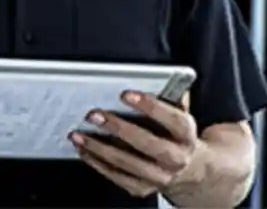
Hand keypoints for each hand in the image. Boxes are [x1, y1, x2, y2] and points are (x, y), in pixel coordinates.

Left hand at [69, 90, 200, 197]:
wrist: (186, 168)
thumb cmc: (174, 132)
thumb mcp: (178, 112)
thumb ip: (168, 96)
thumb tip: (151, 77)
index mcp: (186, 134)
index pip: (173, 119)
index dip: (150, 106)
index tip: (126, 94)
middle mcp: (176, 159)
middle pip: (147, 144)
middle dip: (118, 128)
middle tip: (94, 115)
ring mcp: (160, 177)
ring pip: (127, 163)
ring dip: (99, 148)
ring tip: (79, 134)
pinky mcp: (142, 189)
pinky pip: (116, 177)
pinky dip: (97, 162)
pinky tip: (84, 149)